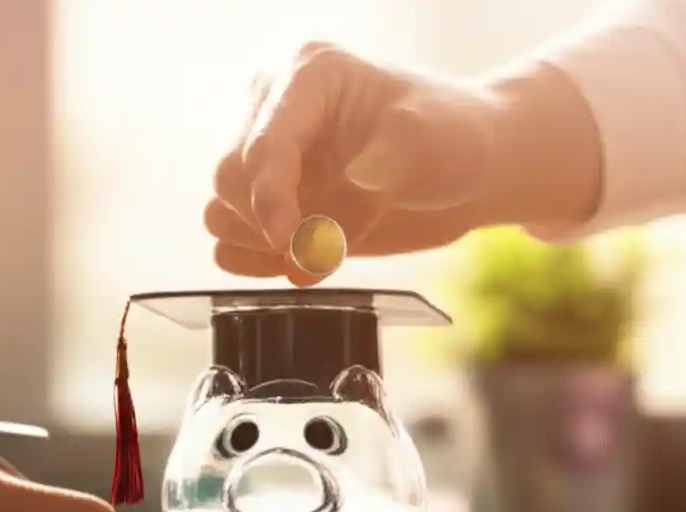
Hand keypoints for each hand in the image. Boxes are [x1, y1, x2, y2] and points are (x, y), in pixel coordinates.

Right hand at [206, 42, 600, 284]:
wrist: (465, 169)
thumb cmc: (452, 138)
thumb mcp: (430, 143)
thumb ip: (382, 170)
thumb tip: (334, 213)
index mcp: (307, 74)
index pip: (262, 144)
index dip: (271, 199)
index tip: (292, 243)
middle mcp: (273, 109)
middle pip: (229, 178)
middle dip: (272, 223)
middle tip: (328, 247)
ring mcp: (267, 158)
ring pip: (221, 213)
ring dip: (265, 245)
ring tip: (326, 250)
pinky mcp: (268, 201)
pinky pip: (229, 242)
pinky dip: (259, 263)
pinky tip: (306, 262)